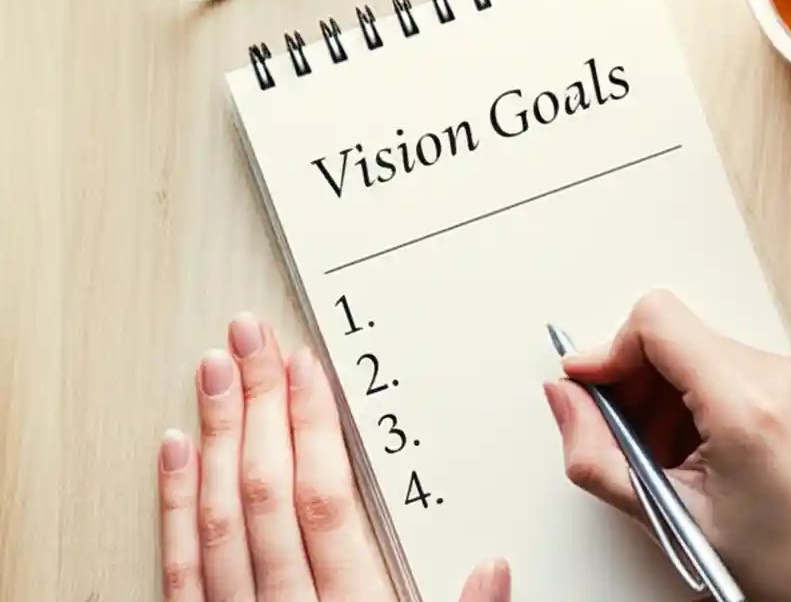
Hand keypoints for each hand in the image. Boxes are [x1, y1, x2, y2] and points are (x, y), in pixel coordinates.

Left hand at [157, 313, 510, 600]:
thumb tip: (492, 572)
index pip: (321, 502)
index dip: (310, 426)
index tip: (305, 371)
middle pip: (263, 495)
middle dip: (257, 408)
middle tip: (250, 343)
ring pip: (216, 518)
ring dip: (216, 437)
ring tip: (214, 374)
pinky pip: (181, 567)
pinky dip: (174, 503)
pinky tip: (177, 453)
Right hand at [542, 290, 790, 601]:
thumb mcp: (676, 517)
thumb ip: (599, 458)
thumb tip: (566, 403)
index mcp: (748, 404)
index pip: (656, 320)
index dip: (608, 349)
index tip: (589, 384)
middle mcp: (783, 375)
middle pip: (676, 334)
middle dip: (637, 382)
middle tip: (631, 441)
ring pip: (704, 351)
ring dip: (670, 395)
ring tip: (676, 460)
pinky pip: (737, 369)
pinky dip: (706, 401)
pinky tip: (709, 455)